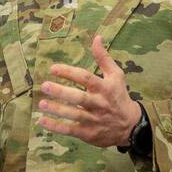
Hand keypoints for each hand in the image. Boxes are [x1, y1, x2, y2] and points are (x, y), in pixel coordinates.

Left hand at [38, 34, 142, 148]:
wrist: (130, 126)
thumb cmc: (119, 96)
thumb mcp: (116, 75)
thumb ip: (104, 57)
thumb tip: (96, 37)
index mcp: (105, 88)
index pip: (86, 78)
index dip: (69, 72)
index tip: (53, 68)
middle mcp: (99, 104)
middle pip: (79, 98)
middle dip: (61, 92)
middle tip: (44, 85)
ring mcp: (94, 120)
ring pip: (74, 114)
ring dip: (57, 110)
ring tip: (41, 104)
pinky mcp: (89, 133)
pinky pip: (70, 130)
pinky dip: (56, 127)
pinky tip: (42, 121)